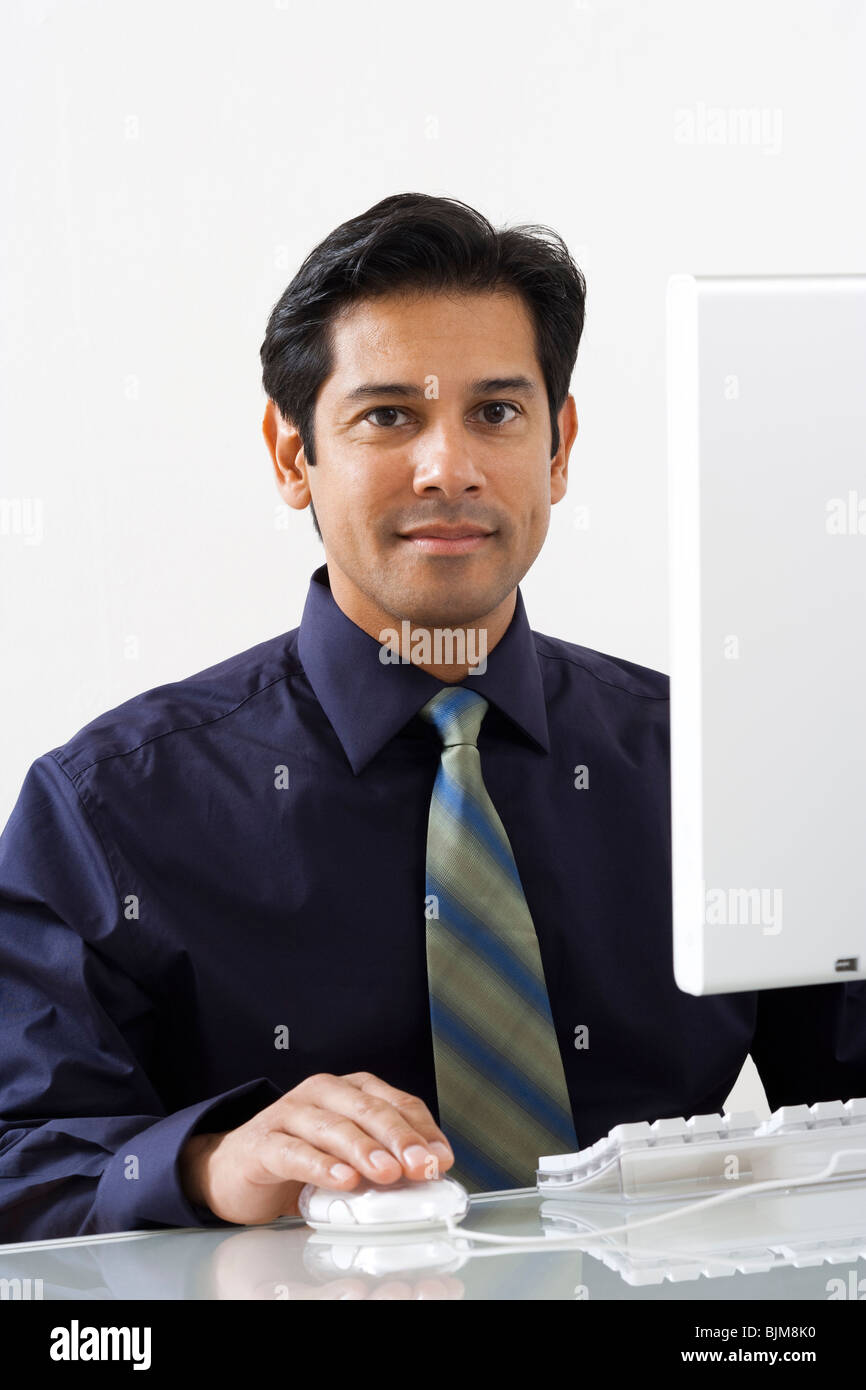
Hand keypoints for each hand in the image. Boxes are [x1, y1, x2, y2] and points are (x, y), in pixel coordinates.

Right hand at [178, 1071, 454, 1225]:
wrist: (234, 1167)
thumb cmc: (299, 1156)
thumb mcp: (347, 1153)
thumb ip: (381, 1158)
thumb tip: (424, 1176)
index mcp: (349, 1089)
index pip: (395, 1101)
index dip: (422, 1129)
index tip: (442, 1158)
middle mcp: (322, 1092)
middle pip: (368, 1109)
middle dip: (400, 1138)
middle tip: (422, 1164)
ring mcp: (290, 1114)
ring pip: (334, 1127)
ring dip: (365, 1151)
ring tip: (388, 1173)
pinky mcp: (264, 1143)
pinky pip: (295, 1152)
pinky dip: (321, 1166)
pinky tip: (343, 1180)